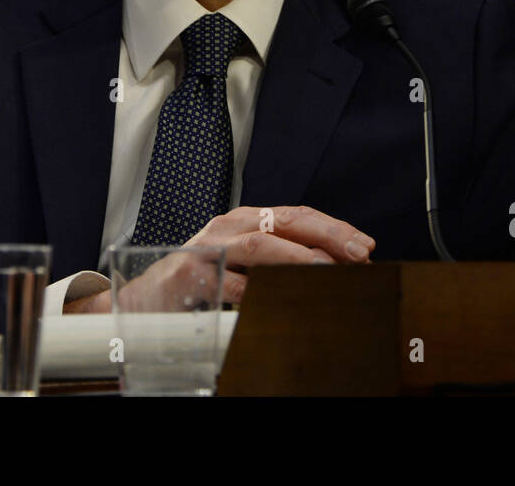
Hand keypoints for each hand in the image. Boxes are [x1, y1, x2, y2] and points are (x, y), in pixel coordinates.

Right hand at [181, 205, 376, 303]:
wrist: (150, 296)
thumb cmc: (205, 278)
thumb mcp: (245, 264)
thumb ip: (281, 259)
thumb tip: (332, 267)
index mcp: (247, 220)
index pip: (298, 215)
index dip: (334, 228)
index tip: (364, 245)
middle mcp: (230, 226)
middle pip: (286, 221)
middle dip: (327, 235)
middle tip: (359, 254)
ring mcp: (211, 247)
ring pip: (261, 244)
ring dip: (298, 257)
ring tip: (326, 269)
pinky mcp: (193, 274)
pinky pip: (233, 284)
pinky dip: (259, 291)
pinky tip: (280, 299)